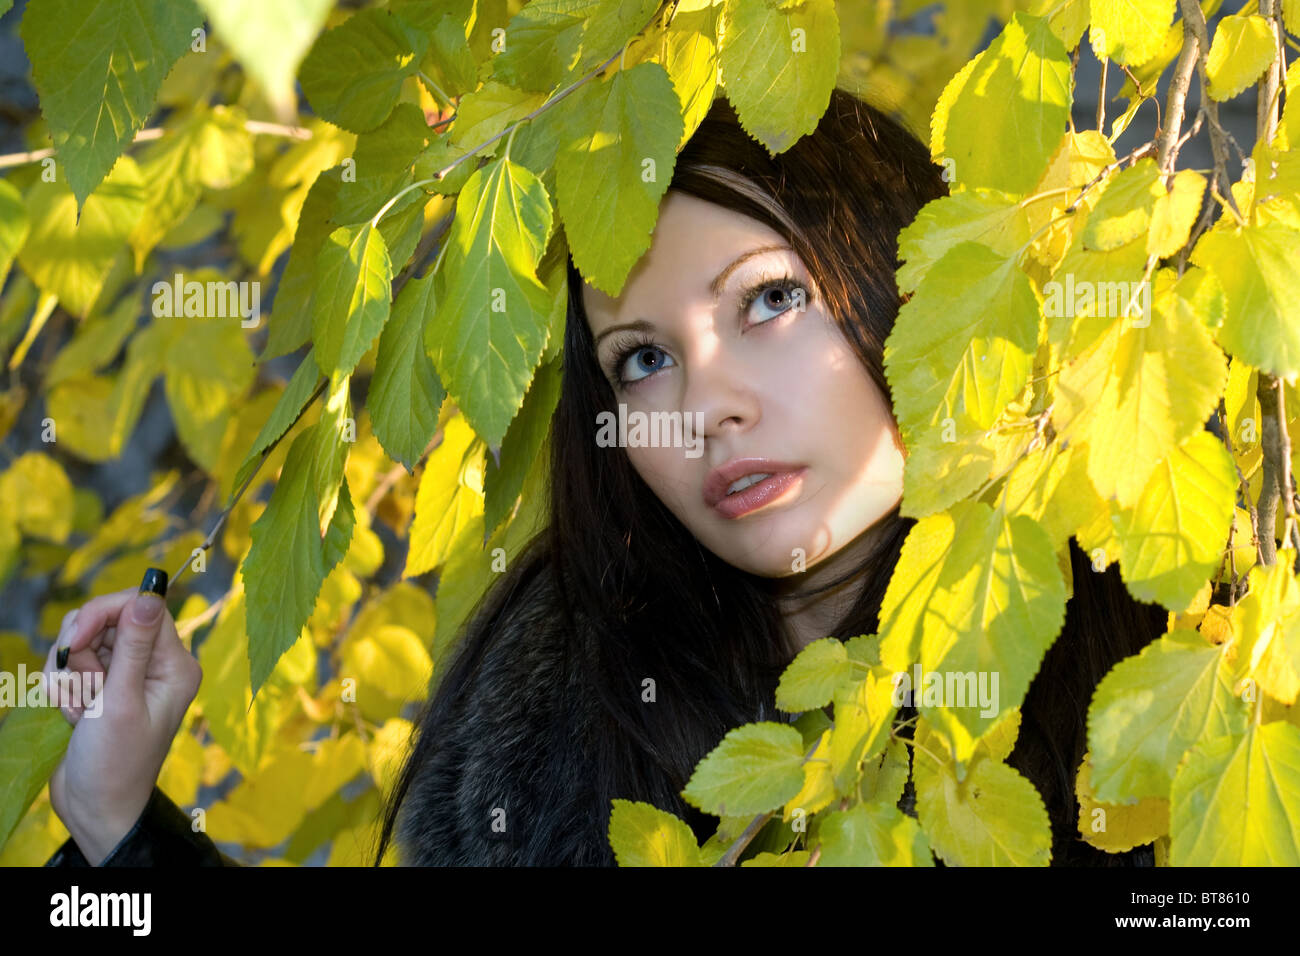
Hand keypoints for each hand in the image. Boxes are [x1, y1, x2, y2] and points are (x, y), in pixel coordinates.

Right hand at [42, 571, 201, 864]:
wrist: (94, 806)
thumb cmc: (115, 762)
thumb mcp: (122, 702)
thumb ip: (133, 647)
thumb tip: (150, 595)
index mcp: (174, 664)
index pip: (142, 607)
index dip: (104, 614)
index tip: (76, 640)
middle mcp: (154, 663)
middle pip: (108, 619)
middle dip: (82, 651)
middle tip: (82, 690)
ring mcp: (126, 673)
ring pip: (85, 640)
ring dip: (70, 673)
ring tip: (78, 710)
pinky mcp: (102, 685)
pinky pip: (73, 662)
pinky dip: (64, 686)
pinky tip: (73, 716)